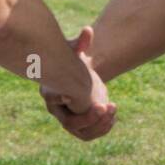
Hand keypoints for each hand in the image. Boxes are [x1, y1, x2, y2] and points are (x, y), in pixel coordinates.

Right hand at [40, 26, 116, 140]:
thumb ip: (80, 44)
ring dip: (99, 125)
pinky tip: (113, 116)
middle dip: (88, 117)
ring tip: (112, 109)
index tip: (78, 96)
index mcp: (51, 91)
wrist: (76, 77)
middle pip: (69, 124)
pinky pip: (89, 134)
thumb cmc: (71, 62)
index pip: (53, 98)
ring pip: (82, 133)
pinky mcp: (78, 127)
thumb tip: (88, 30)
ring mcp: (67, 121)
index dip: (62, 98)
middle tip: (104, 106)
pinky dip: (102, 128)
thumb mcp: (74, 52)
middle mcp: (56, 110)